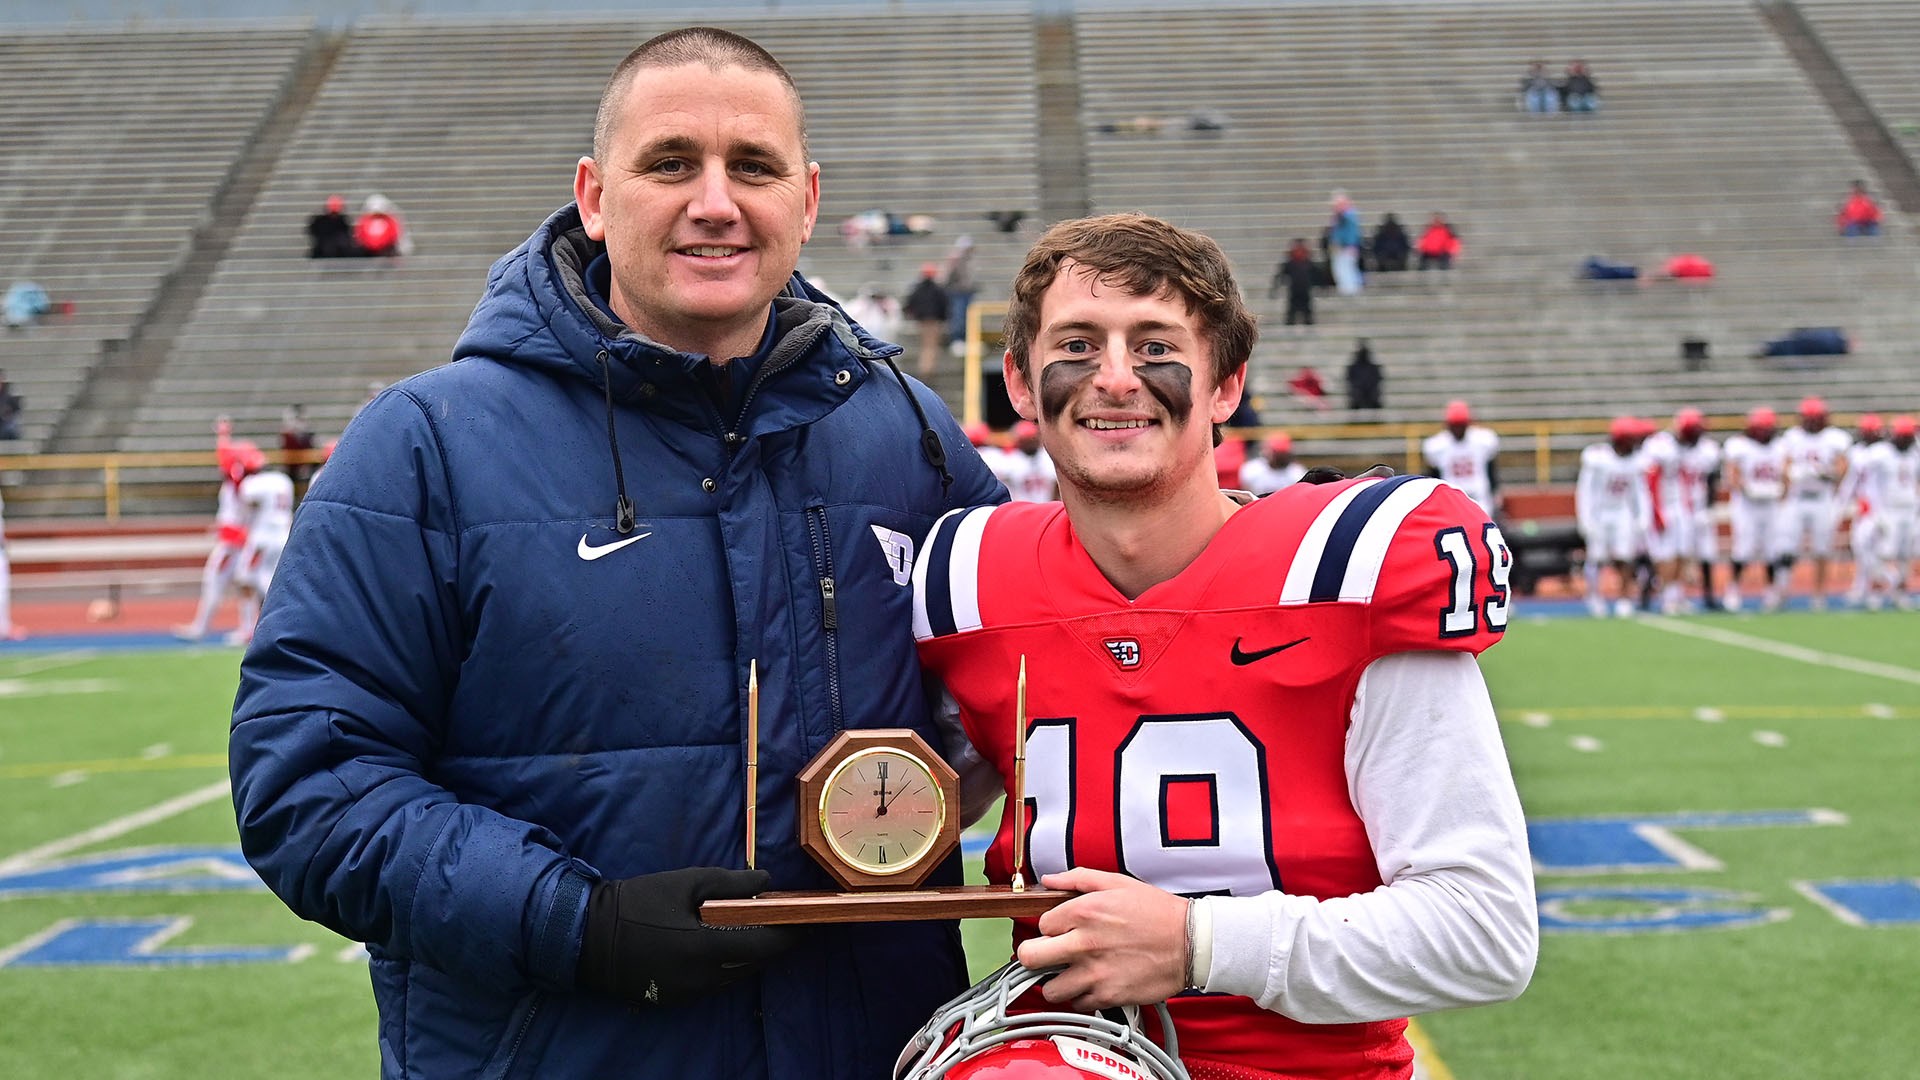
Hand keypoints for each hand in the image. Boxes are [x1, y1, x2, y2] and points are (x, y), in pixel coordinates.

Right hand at [576, 867, 796, 1006]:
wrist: (588, 937)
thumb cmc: (637, 903)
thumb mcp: (685, 882)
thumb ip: (730, 883)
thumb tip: (766, 883)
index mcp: (707, 948)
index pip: (766, 947)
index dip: (791, 935)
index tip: (806, 920)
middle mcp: (703, 978)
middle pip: (755, 965)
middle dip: (773, 944)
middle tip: (783, 921)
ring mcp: (689, 994)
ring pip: (737, 977)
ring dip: (750, 956)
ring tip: (756, 930)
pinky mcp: (676, 1000)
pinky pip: (715, 984)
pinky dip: (727, 966)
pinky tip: (723, 946)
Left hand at [1015, 868, 1187, 1009]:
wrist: (1191, 943)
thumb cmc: (1158, 913)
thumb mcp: (1117, 883)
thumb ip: (1078, 879)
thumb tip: (1049, 880)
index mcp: (1083, 912)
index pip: (1041, 924)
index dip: (1050, 928)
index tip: (1060, 931)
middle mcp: (1084, 943)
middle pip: (1030, 957)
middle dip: (1034, 955)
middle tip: (1046, 956)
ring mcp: (1094, 973)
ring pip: (1049, 989)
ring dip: (1056, 981)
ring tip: (1070, 974)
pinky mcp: (1108, 996)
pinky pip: (1078, 1004)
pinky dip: (1082, 997)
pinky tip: (1094, 983)